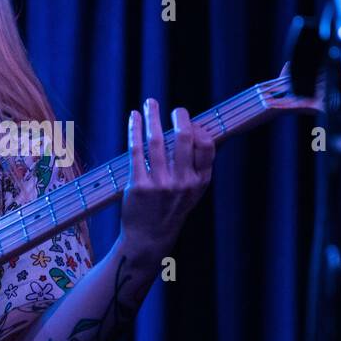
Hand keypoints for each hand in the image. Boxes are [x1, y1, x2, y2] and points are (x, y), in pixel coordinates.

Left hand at [119, 98, 215, 263]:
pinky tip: (133, 117)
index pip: (206, 145)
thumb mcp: (192, 191)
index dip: (199, 129)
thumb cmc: (171, 208)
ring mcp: (160, 184)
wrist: (149, 238)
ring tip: (150, 103)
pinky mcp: (138, 185)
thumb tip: (194, 129)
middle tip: (175, 109)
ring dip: (153, 116)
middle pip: (184, 138)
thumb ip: (196, 165)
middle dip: (180, 117)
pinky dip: (134, 129)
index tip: (190, 122)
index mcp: (199, 182)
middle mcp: (182, 182)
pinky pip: (136, 150)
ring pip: (157, 140)